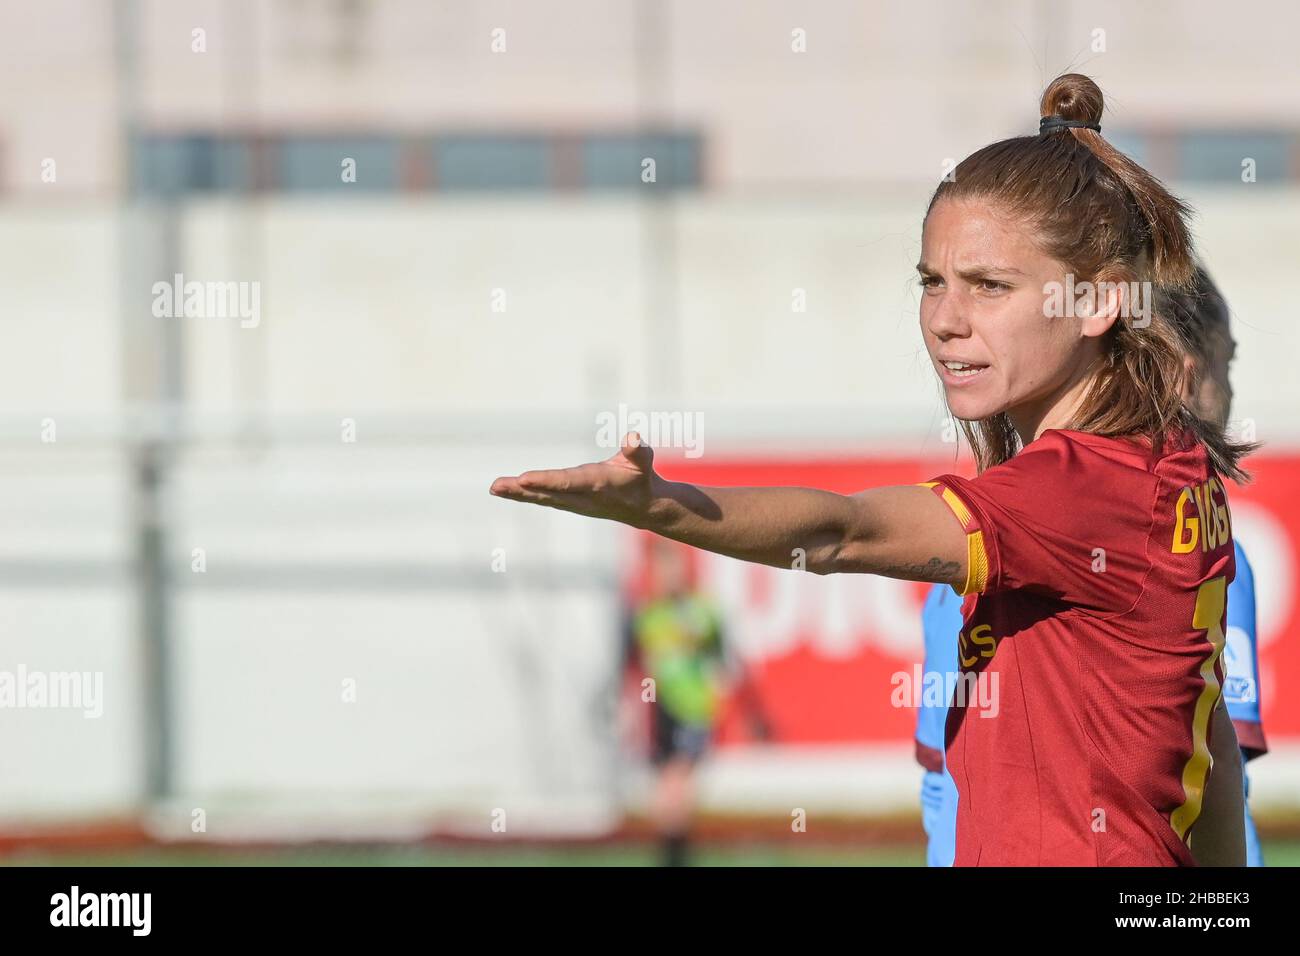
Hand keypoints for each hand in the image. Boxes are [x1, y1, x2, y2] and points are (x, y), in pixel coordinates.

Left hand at [490, 432, 658, 526]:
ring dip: (516, 493)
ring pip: (540, 497)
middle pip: (546, 492)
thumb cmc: (641, 477)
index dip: (545, 481)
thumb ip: (636, 450)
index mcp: (596, 484)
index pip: (567, 482)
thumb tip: (632, 438)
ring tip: (494, 487)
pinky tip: (505, 490)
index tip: (523, 479)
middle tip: (497, 486)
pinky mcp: (568, 502)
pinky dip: (523, 494)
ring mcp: (573, 502)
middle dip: (521, 489)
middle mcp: (581, 496)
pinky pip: (541, 498)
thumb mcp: (643, 461)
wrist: (644, 507)